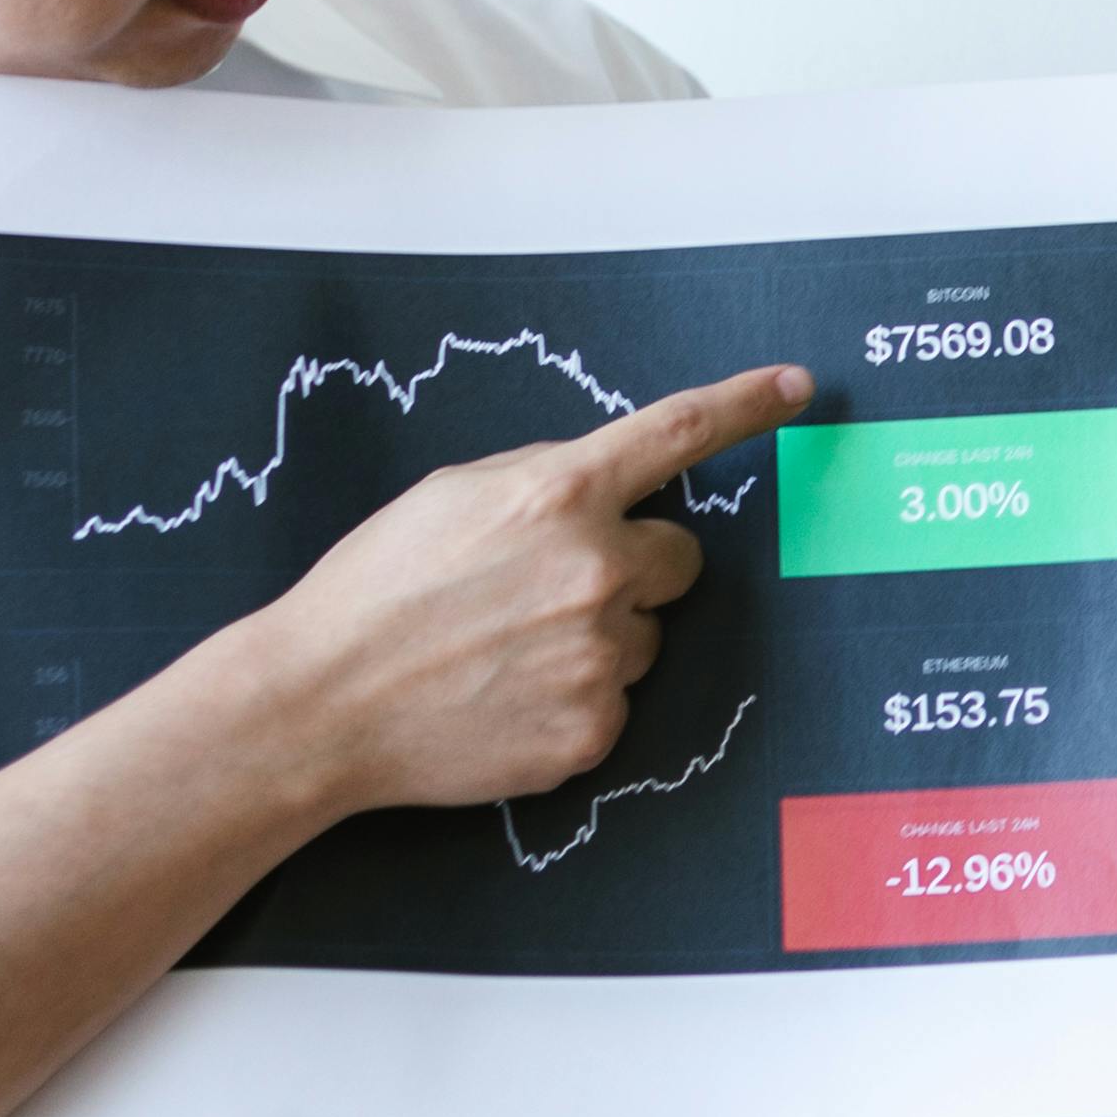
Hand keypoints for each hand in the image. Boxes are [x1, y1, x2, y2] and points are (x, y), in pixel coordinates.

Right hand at [246, 362, 811, 810]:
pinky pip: (616, 701)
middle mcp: (596, 570)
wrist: (320, 704)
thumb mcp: (452, 494)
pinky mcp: (595, 729)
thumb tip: (605, 484)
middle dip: (634, 565)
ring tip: (504, 651)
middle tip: (548, 588)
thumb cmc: (375, 590)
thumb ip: (543, 479)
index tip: (795, 388)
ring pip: (643, 635)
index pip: (677, 434)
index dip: (744, 405)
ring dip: (597, 636)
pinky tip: (505, 697)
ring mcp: (601, 656)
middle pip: (678, 558)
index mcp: (559, 495)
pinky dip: (574, 698)